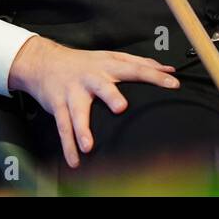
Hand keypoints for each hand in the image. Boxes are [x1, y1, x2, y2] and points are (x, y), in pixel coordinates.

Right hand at [6, 36, 179, 167]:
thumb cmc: (85, 63)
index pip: (134, 68)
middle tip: (121, 108)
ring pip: (77, 111)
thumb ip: (140, 63)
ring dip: (82, 129)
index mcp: (108, 65)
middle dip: (110, 96)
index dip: (154, 76)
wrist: (44, 62)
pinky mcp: (58, 105)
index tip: (173, 83)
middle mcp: (91, 78)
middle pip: (102, 86)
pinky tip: (75, 161)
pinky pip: (63, 127)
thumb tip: (169, 69)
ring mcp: (73, 92)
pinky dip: (68, 145)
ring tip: (88, 146)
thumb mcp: (112, 57)